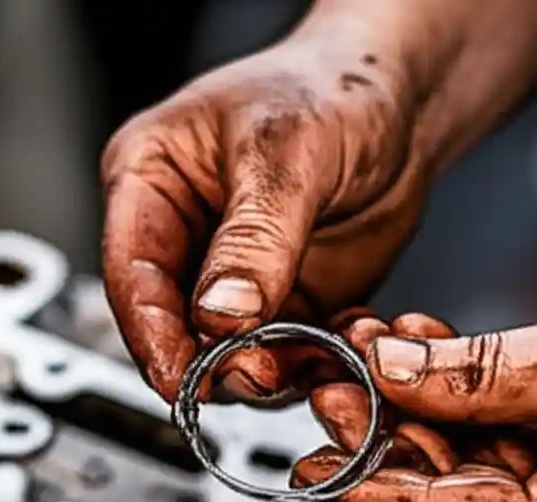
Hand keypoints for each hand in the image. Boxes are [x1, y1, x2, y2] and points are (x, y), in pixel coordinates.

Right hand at [100, 1, 536, 402]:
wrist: (405, 103)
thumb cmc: (333, 89)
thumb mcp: (287, 152)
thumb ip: (254, 240)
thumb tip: (220, 313)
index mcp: (150, 181)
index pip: (131, 272)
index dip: (150, 333)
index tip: (177, 377)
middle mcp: (184, 237)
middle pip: (173, 326)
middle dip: (212, 360)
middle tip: (257, 372)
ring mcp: (235, 279)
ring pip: (228, 353)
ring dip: (268, 369)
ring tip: (310, 357)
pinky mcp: (286, 306)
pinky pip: (287, 358)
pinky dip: (313, 365)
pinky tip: (343, 347)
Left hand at [295, 302, 536, 501]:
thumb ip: (484, 373)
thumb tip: (392, 371)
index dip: (356, 484)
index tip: (299, 457)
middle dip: (392, 429)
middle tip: (346, 364)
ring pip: (480, 495)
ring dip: (435, 422)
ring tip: (397, 350)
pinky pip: (521, 493)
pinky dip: (486, 436)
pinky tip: (455, 377)